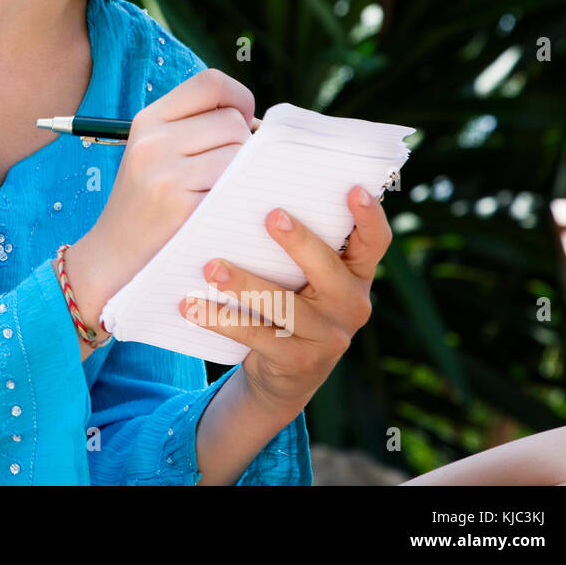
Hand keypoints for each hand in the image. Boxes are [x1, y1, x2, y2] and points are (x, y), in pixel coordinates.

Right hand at [66, 68, 256, 321]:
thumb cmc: (146, 204)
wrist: (112, 257)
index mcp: (147, 120)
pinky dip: (237, 196)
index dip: (238, 97)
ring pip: (238, 152)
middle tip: (222, 172)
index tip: (242, 120)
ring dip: (241, 173)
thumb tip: (255, 121)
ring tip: (217, 192)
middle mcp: (152, 141)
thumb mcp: (154, 154)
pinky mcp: (181, 207)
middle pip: (232, 122)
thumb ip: (193, 128)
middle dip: (240, 145)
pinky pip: (235, 185)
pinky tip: (218, 209)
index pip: (209, 82)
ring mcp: (165, 174)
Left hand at [178, 185, 392, 411]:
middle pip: (328, 269)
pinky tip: (190, 306)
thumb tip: (248, 195)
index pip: (374, 243)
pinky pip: (255, 335)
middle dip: (300, 242)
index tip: (353, 189)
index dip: (369, 216)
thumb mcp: (304, 278)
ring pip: (284, 304)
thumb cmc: (290, 304)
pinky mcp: (299, 361)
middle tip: (272, 216)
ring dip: (244, 284)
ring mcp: (329, 337)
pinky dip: (219, 319)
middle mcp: (351, 304)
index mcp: (356, 275)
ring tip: (211, 268)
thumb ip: (297, 247)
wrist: (283, 375)